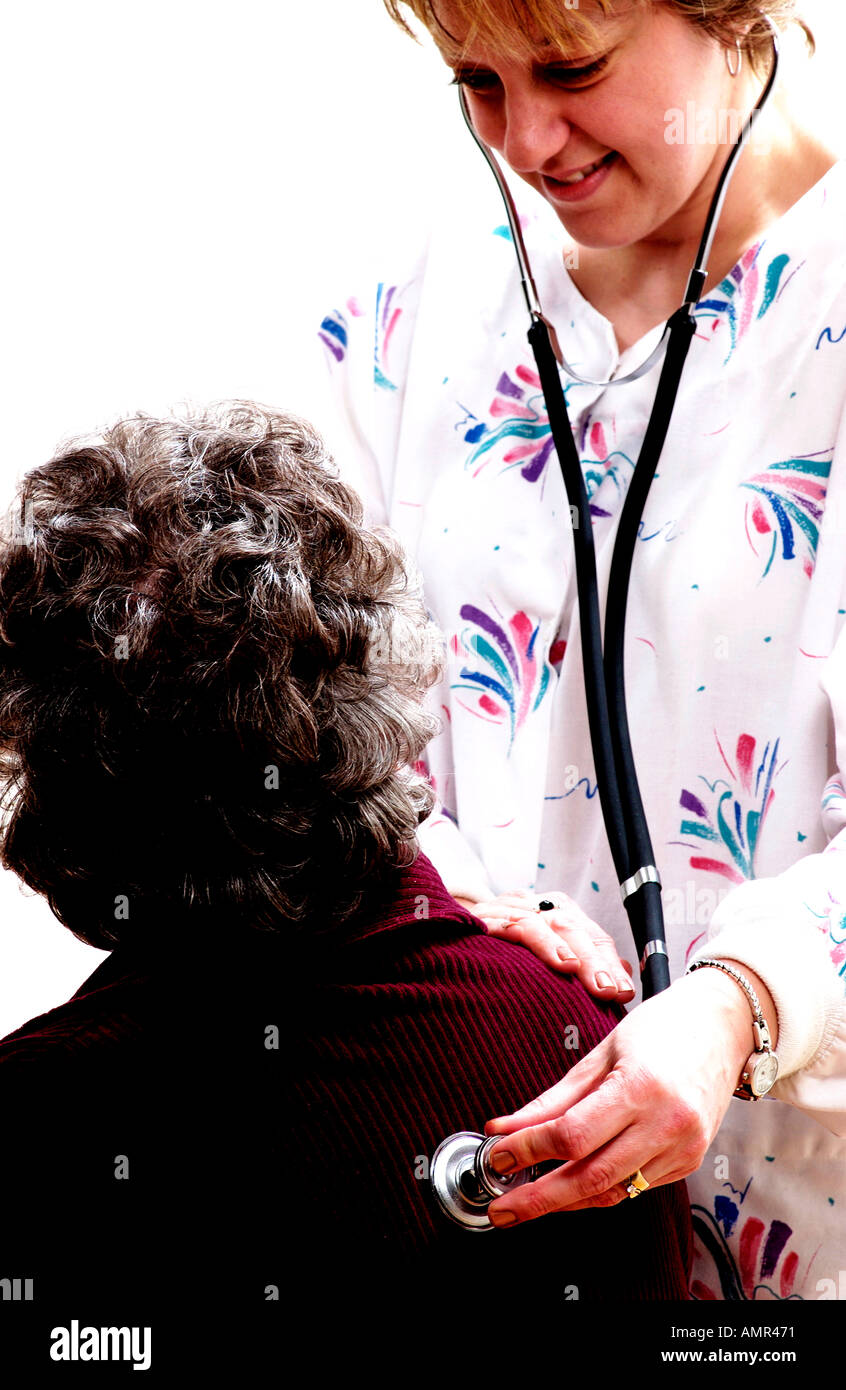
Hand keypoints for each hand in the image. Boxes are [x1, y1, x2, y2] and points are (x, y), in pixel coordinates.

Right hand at [454, 889, 634, 1000]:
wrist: (434, 938)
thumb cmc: (492, 959)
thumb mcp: (539, 960)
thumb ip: (580, 964)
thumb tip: (623, 975)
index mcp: (550, 911)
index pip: (589, 932)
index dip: (609, 961)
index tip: (625, 992)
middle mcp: (532, 904)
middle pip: (575, 927)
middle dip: (598, 961)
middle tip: (614, 993)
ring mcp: (508, 908)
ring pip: (553, 924)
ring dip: (578, 955)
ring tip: (595, 984)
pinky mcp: (485, 918)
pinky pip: (518, 924)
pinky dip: (543, 943)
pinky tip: (560, 963)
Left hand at [480, 966, 758, 1226]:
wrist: (723, 1027)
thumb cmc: (660, 1029)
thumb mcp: (600, 1054)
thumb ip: (553, 1099)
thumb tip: (505, 1128)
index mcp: (641, 1087)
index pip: (573, 1135)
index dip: (528, 1151)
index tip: (497, 1156)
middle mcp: (667, 1123)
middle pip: (591, 1177)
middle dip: (539, 1198)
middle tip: (502, 1208)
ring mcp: (683, 1148)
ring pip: (613, 1192)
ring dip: (566, 1201)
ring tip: (528, 1200)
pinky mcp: (690, 1161)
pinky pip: (635, 1187)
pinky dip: (600, 1190)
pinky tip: (573, 1186)